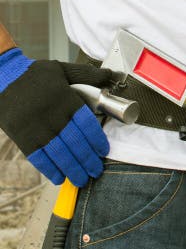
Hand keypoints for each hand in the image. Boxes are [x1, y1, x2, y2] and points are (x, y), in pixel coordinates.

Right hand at [0, 48, 112, 185]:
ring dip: (71, 168)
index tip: (103, 151)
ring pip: (58, 153)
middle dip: (87, 159)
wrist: (1, 77)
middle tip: (96, 171)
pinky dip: (49, 169)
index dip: (96, 140)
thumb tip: (112, 74)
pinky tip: (58, 177)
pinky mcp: (21, 136)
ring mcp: (35, 127)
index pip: (86, 124)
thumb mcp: (62, 69)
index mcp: (65, 98)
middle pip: (75, 142)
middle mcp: (52, 115)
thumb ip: (87, 75)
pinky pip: (37, 156)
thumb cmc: (34, 75)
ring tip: (81, 179)